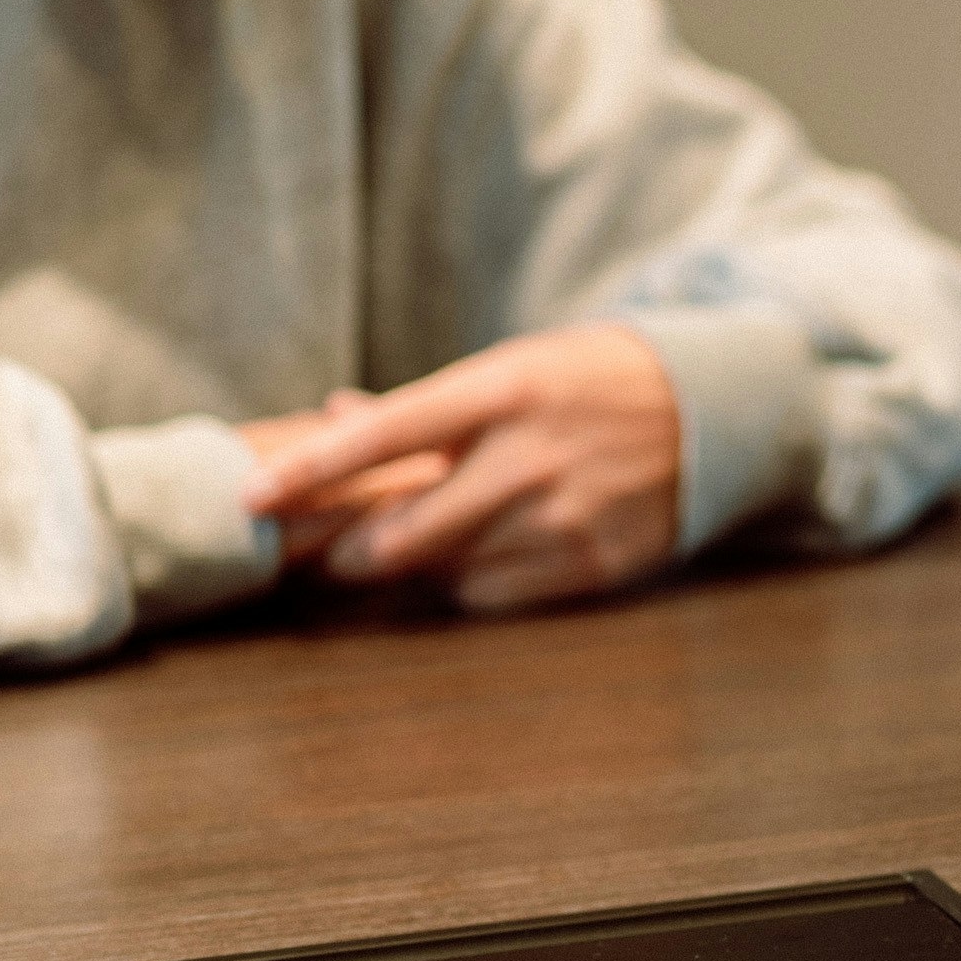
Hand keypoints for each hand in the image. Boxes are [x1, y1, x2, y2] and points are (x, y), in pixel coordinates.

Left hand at [240, 326, 684, 611]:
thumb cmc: (588, 381)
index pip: (387, 433)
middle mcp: (533, 453)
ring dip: (417, 563)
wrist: (712, 410)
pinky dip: (472, 579)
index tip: (248, 497)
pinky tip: (488, 552)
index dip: (310, 468)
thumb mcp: (514, 368)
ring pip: (446, 567)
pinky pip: (495, 592)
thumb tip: (332, 413)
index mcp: (507, 388)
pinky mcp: (594, 561)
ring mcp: (566, 513)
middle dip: (351, 550)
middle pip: (406, 526)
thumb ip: (425, 404)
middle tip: (329, 555)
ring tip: (420, 544)